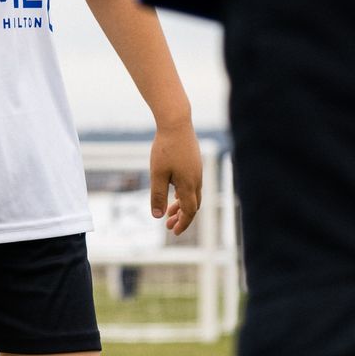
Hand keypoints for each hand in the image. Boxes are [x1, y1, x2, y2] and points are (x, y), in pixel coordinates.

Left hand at [152, 117, 204, 235]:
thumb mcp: (157, 174)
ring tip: (168, 212)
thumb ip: (158, 196)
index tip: (174, 232)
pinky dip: (183, 194)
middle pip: (193, 205)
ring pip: (192, 195)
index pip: (190, 211)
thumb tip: (158, 216)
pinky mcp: (194, 163)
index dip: (183, 223)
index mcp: (189, 185)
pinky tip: (173, 192)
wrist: (176, 123)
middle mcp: (196, 179)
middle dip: (182, 218)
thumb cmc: (165, 148)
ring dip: (181, 206)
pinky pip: (191, 184)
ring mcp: (197, 170)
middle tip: (169, 227)